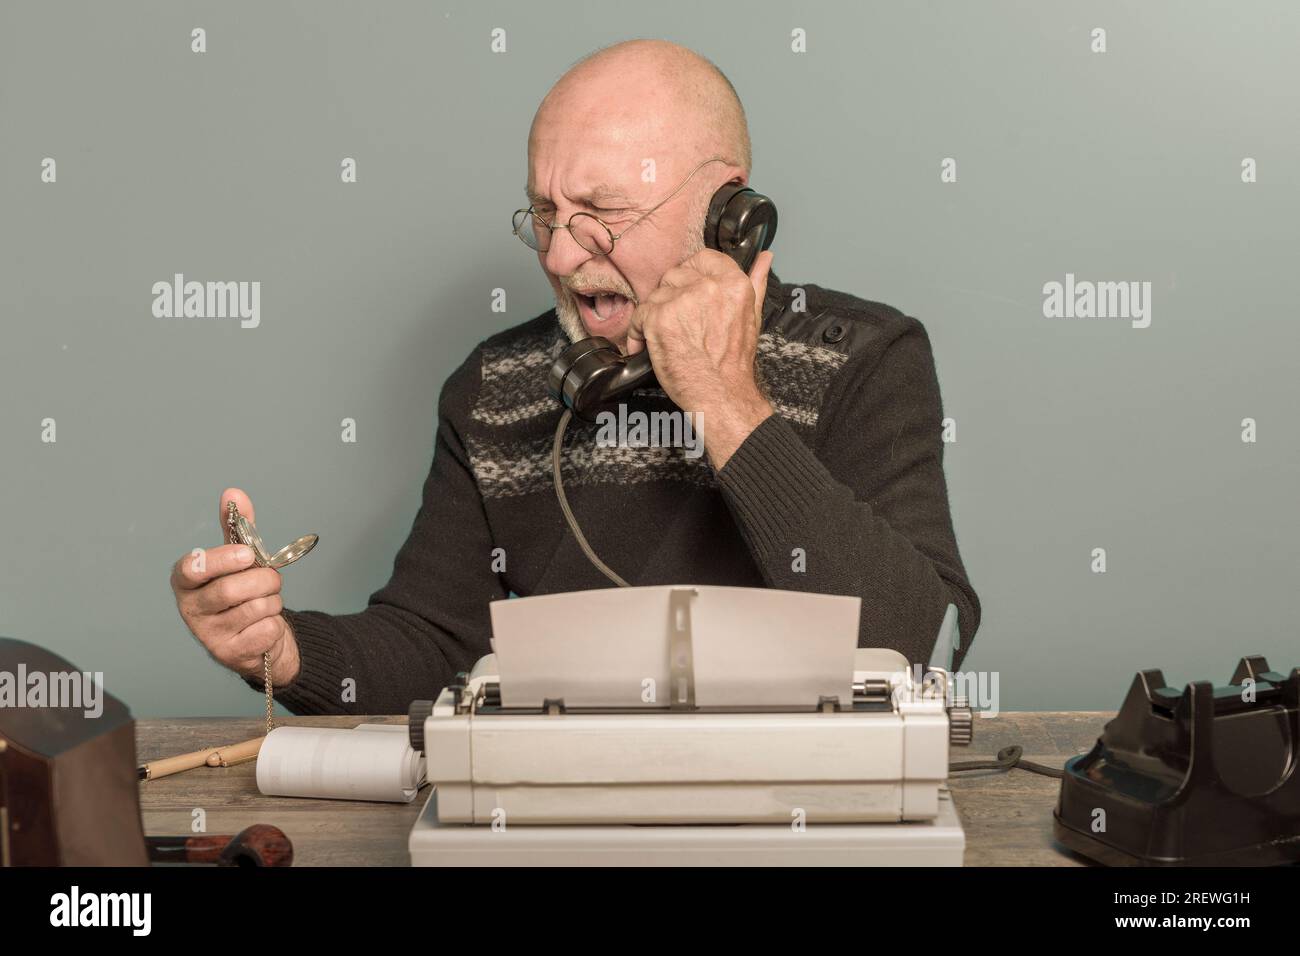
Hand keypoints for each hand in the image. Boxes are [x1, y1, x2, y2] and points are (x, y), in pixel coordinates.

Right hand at [170, 487, 300, 685]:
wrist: (259, 637)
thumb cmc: (244, 592)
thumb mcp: (239, 558)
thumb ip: (237, 527)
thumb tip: (233, 493)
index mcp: (187, 581)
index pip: (192, 568)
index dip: (221, 560)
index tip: (247, 555)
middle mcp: (190, 608)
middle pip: (231, 589)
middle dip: (264, 580)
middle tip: (272, 580)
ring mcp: (208, 635)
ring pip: (255, 608)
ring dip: (273, 602)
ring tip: (266, 603)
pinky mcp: (229, 654)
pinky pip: (266, 630)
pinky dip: (275, 624)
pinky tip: (264, 627)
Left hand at [626, 249, 774, 467]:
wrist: (722, 395)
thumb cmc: (735, 361)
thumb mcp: (753, 316)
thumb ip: (757, 282)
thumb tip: (766, 257)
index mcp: (733, 283)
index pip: (703, 257)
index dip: (691, 274)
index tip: (687, 292)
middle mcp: (708, 287)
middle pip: (674, 276)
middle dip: (672, 298)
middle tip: (679, 324)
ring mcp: (682, 301)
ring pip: (656, 296)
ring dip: (655, 317)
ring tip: (665, 339)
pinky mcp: (659, 319)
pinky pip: (639, 315)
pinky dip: (638, 333)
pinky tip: (648, 347)